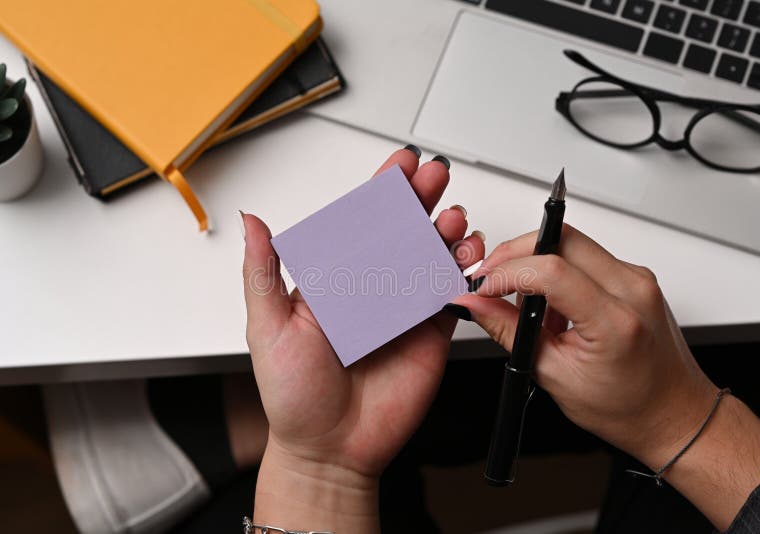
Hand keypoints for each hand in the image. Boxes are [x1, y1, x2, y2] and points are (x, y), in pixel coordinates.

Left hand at [242, 148, 483, 530]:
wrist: (329, 450)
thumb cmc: (293, 396)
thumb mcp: (267, 328)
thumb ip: (264, 273)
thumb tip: (252, 223)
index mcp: (335, 279)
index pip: (361, 223)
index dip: (381, 191)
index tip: (398, 166)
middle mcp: (372, 288)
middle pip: (402, 230)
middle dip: (421, 198)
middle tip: (434, 175)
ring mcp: (403, 308)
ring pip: (431, 255)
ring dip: (447, 229)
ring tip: (453, 217)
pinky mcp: (430, 333)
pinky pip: (452, 293)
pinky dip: (465, 271)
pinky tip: (468, 256)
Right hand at [456, 224, 759, 529]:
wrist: (674, 414)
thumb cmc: (628, 407)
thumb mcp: (554, 376)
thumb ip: (510, 332)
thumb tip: (476, 305)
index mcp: (616, 320)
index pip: (551, 271)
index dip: (507, 273)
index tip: (484, 287)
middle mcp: (632, 289)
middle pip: (561, 238)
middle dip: (516, 252)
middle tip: (492, 278)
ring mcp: (637, 278)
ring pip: (572, 243)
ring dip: (537, 262)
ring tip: (525, 302)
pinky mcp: (634, 277)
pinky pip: (586, 256)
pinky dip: (558, 271)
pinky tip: (552, 305)